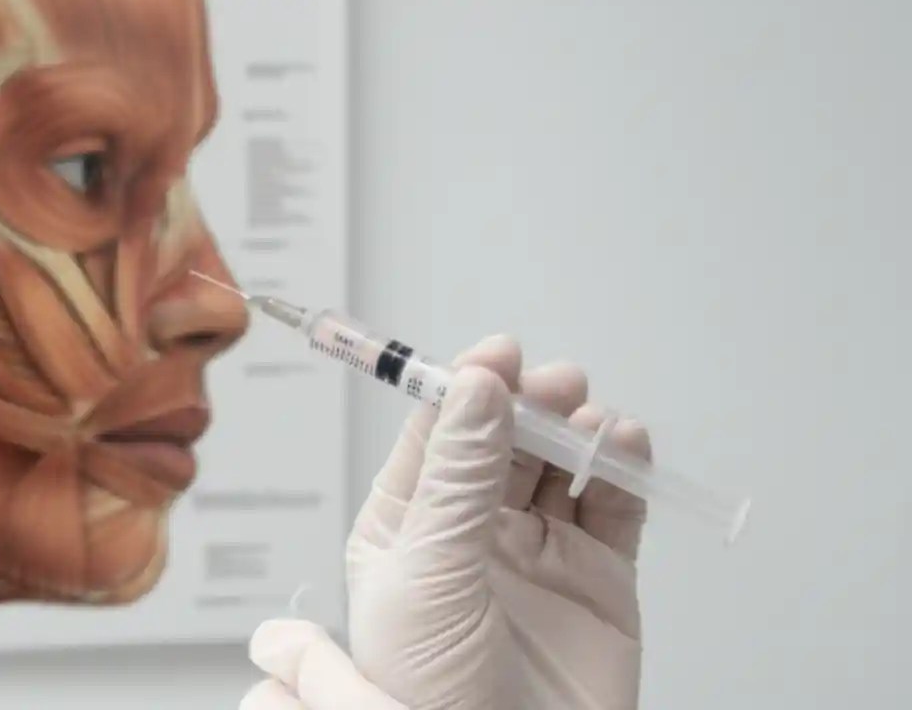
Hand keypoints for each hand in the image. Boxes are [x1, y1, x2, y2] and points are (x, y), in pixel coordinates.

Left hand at [240, 336, 651, 708]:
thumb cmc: (428, 691)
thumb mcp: (429, 572)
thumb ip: (456, 479)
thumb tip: (473, 390)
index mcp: (409, 524)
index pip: (436, 435)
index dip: (465, 389)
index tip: (496, 356)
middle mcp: (473, 530)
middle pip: (503, 439)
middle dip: (528, 403)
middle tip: (553, 384)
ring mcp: (538, 550)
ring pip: (560, 464)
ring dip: (575, 430)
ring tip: (589, 419)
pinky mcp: (597, 575)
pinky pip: (612, 506)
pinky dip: (622, 469)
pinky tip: (623, 445)